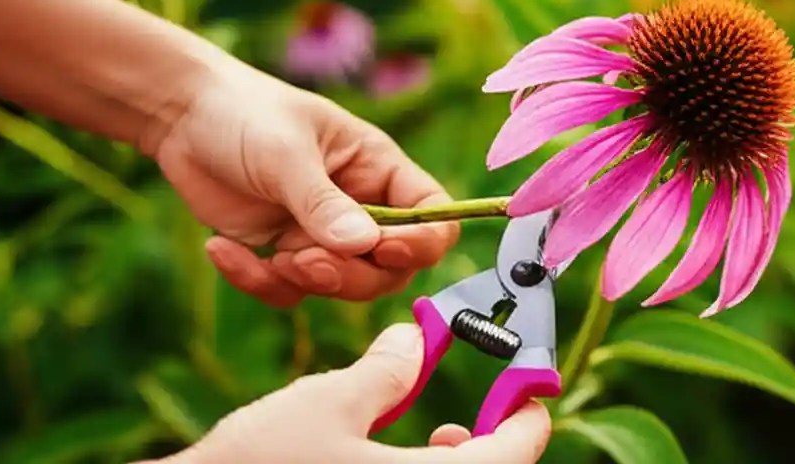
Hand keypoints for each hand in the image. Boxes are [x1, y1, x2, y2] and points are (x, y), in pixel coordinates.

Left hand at [148, 61, 458, 304]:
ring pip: (341, 286)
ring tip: (269, 258)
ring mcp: (320, 233)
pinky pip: (286, 290)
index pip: (432, 216)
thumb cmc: (244, 113)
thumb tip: (364, 247)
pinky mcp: (280, 252)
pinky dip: (256, 281)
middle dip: (350, 274)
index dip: (420, 242)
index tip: (382, 248)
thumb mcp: (286, 153)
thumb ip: (323, 203)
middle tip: (302, 261)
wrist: (179, 114)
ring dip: (306, 282)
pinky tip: (220, 250)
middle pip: (390, 267)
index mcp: (379, 169)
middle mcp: (360, 205)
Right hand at [164, 324, 551, 463]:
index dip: (530, 413)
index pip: (516, 453)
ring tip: (435, 435)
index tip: (532, 386)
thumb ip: (386, 372)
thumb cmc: (261, 460)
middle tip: (482, 412)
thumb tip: (415, 342)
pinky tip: (389, 461)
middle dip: (495, 445)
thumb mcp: (330, 402)